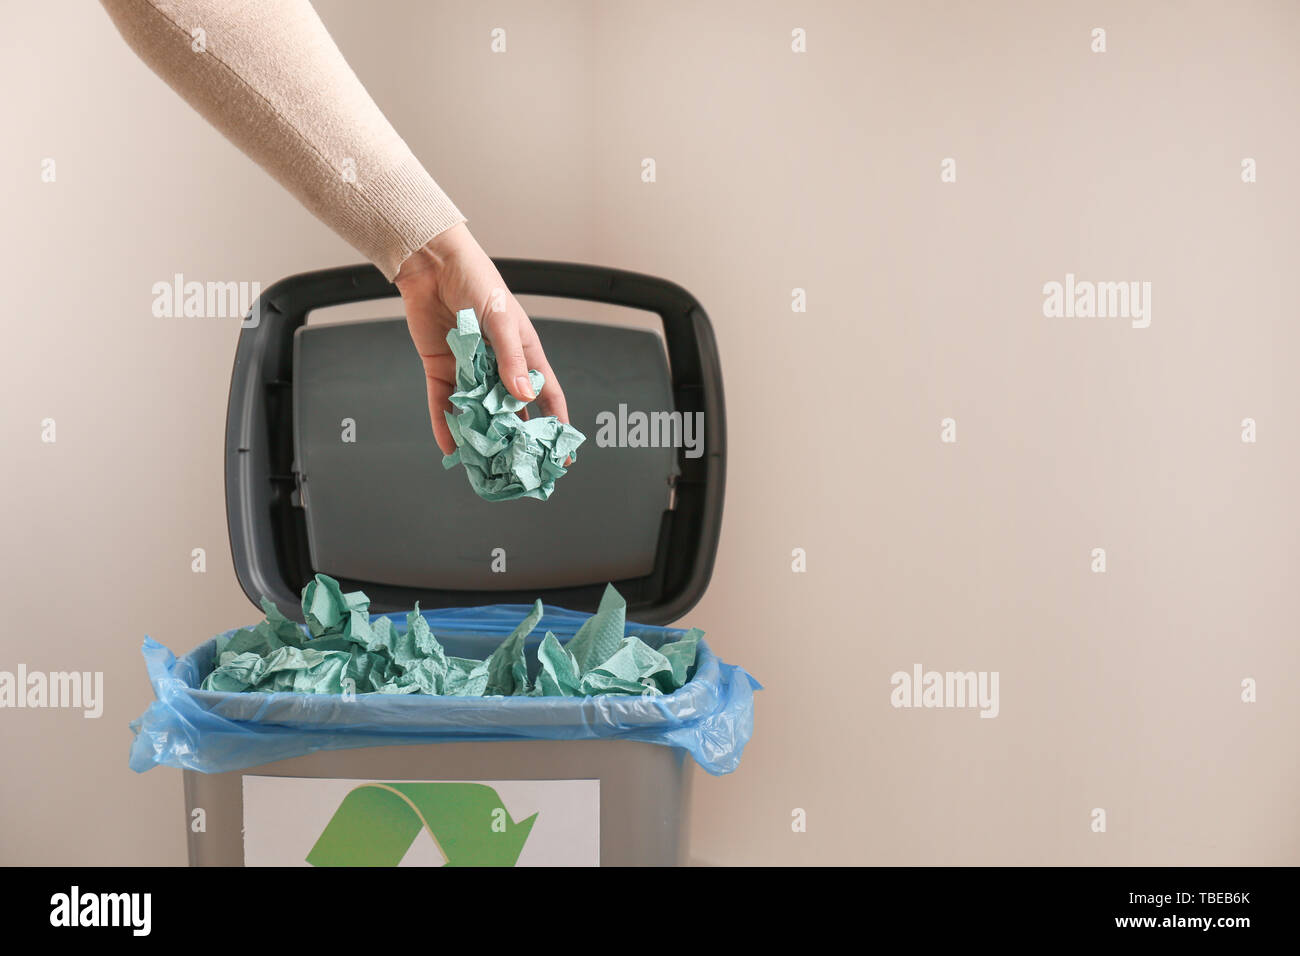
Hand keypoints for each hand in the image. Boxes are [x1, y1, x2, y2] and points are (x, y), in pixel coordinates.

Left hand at [394, 223, 569, 455]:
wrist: (432, 265)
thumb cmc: (477, 281)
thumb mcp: (502, 321)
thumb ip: (512, 360)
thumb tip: (523, 397)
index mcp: (524, 352)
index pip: (547, 394)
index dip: (557, 423)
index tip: (563, 452)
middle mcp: (498, 365)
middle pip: (511, 410)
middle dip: (516, 439)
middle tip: (518, 466)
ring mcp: (469, 369)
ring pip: (477, 411)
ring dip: (480, 437)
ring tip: (483, 465)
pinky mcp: (441, 368)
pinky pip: (444, 403)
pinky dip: (446, 425)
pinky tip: (450, 447)